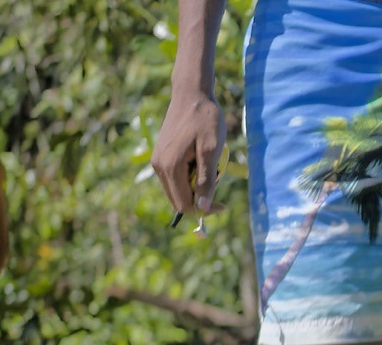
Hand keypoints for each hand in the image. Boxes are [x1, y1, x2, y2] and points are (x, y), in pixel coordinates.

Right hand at [152, 90, 226, 217]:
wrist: (191, 95)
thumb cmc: (205, 120)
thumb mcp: (212, 151)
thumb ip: (206, 180)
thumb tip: (202, 208)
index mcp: (170, 167)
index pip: (184, 205)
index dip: (204, 210)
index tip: (223, 205)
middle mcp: (158, 167)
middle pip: (179, 201)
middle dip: (200, 199)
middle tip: (217, 180)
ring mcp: (158, 161)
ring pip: (178, 191)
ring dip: (196, 187)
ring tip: (210, 166)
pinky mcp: (161, 156)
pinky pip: (176, 179)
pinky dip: (191, 178)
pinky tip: (202, 161)